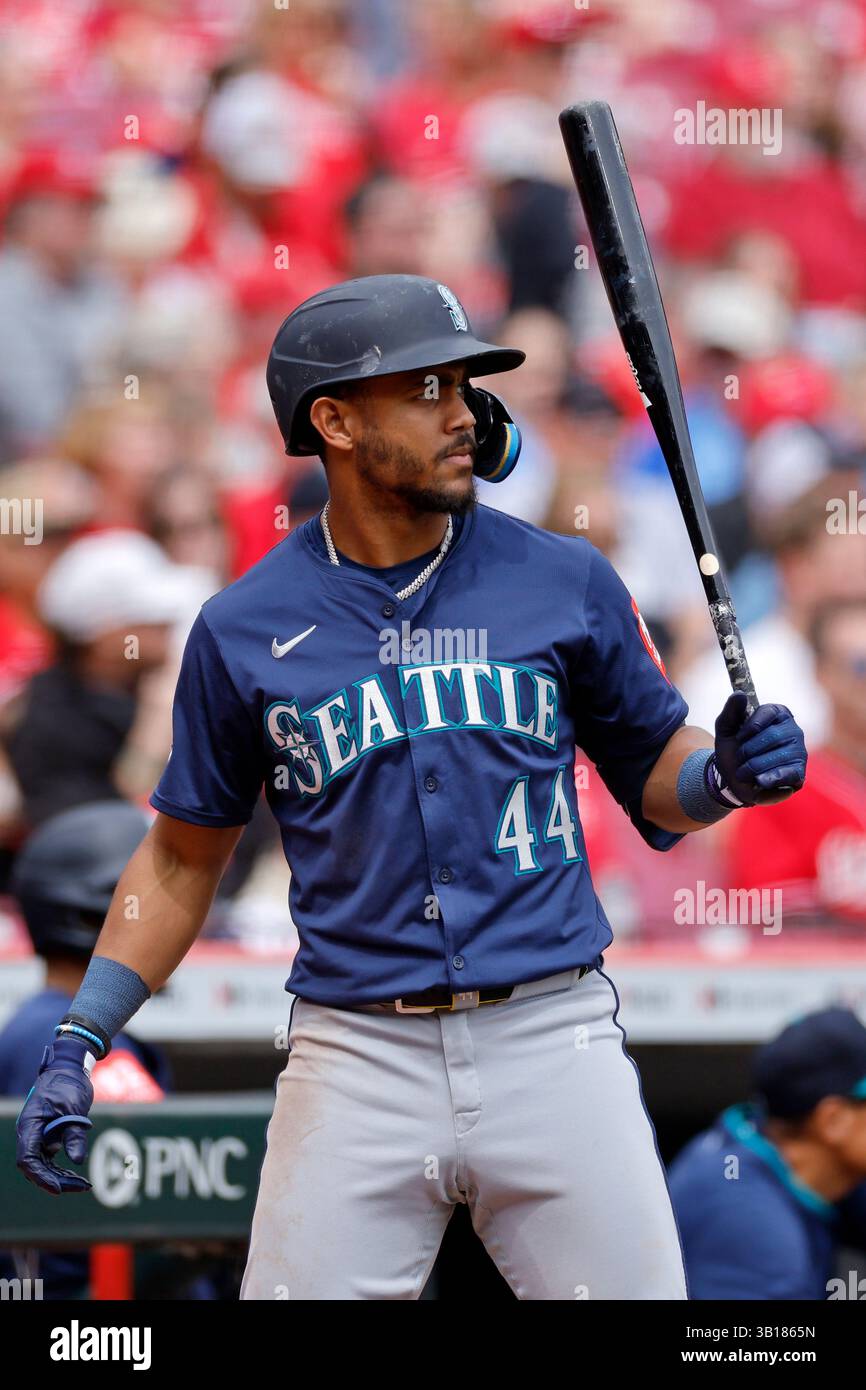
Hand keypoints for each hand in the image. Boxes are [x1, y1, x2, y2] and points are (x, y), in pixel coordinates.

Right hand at [16, 1035, 94, 1193]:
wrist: (69, 1068)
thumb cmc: (68, 1084)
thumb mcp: (74, 1108)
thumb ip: (74, 1134)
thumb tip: (77, 1161)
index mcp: (30, 1125)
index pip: (28, 1159)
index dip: (41, 1176)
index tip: (59, 1188)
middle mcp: (29, 1133)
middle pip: (35, 1166)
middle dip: (56, 1180)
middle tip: (82, 1186)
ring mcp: (37, 1135)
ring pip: (43, 1165)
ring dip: (60, 1176)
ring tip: (83, 1184)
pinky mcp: (47, 1136)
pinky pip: (50, 1159)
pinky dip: (62, 1168)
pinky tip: (77, 1175)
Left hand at [709, 691, 806, 807]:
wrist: (733, 781)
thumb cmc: (733, 751)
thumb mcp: (725, 730)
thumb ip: (731, 711)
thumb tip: (740, 694)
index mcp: (778, 714)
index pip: (768, 712)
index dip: (751, 726)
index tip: (739, 737)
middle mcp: (793, 730)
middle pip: (773, 736)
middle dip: (748, 750)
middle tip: (740, 758)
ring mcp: (799, 752)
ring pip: (778, 756)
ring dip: (753, 767)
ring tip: (744, 772)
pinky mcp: (799, 773)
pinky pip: (787, 774)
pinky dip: (769, 778)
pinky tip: (759, 781)